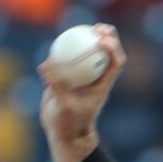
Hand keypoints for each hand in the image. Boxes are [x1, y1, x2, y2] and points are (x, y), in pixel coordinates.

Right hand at [38, 23, 125, 161]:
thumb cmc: (68, 123)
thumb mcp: (63, 106)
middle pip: (107, 53)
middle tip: (98, 27)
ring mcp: (83, 77)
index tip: (102, 39)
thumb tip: (47, 64)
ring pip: (90, 53)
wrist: (63, 134)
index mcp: (102, 85)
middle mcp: (95, 78)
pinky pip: (70, 59)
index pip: (115, 63)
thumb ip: (55, 85)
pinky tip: (59, 40)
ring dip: (89, 39)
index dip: (113, 48)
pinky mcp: (69, 77)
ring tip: (83, 27)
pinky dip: (68, 49)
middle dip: (108, 37)